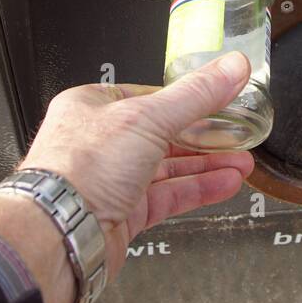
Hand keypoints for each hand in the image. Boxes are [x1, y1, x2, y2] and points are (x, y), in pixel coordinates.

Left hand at [21, 51, 255, 278]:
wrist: (59, 234)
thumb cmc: (80, 171)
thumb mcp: (147, 118)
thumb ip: (196, 95)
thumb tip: (231, 68)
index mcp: (93, 107)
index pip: (149, 96)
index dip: (187, 99)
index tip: (220, 99)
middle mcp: (100, 143)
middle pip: (162, 134)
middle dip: (205, 137)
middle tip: (238, 135)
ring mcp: (112, 180)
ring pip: (168, 168)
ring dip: (207, 165)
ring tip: (241, 162)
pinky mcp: (123, 214)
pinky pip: (168, 196)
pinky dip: (198, 190)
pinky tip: (224, 185)